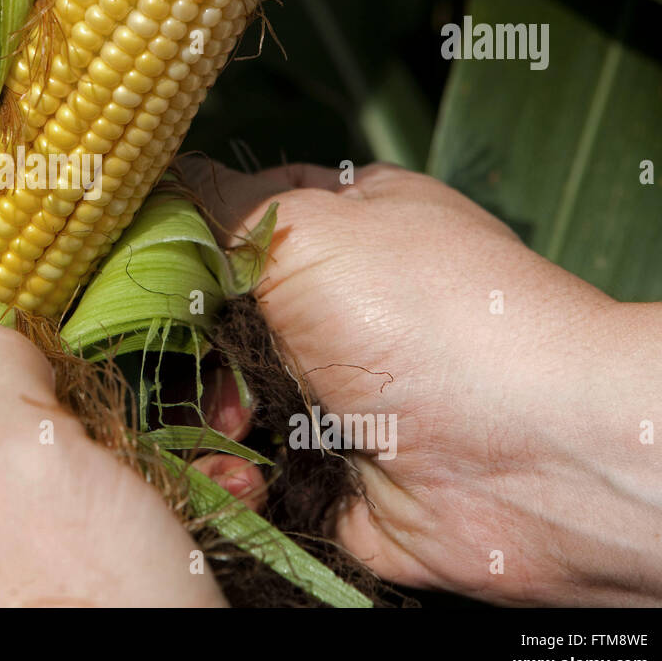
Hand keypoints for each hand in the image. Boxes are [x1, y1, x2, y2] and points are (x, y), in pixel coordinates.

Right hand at [182, 158, 661, 605]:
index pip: (227, 221)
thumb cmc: (422, 314)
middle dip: (184, 346)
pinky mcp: (324, 477)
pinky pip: (242, 476)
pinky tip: (247, 477)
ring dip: (203, 418)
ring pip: (215, 402)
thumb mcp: (306, 223)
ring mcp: (329, 396)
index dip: (175, 244)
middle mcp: (333, 308)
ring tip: (235, 428)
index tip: (131, 271)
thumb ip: (214, 204)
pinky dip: (230, 480)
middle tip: (192, 360)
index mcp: (339, 226)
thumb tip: (146, 180)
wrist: (530, 459)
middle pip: (209, 320)